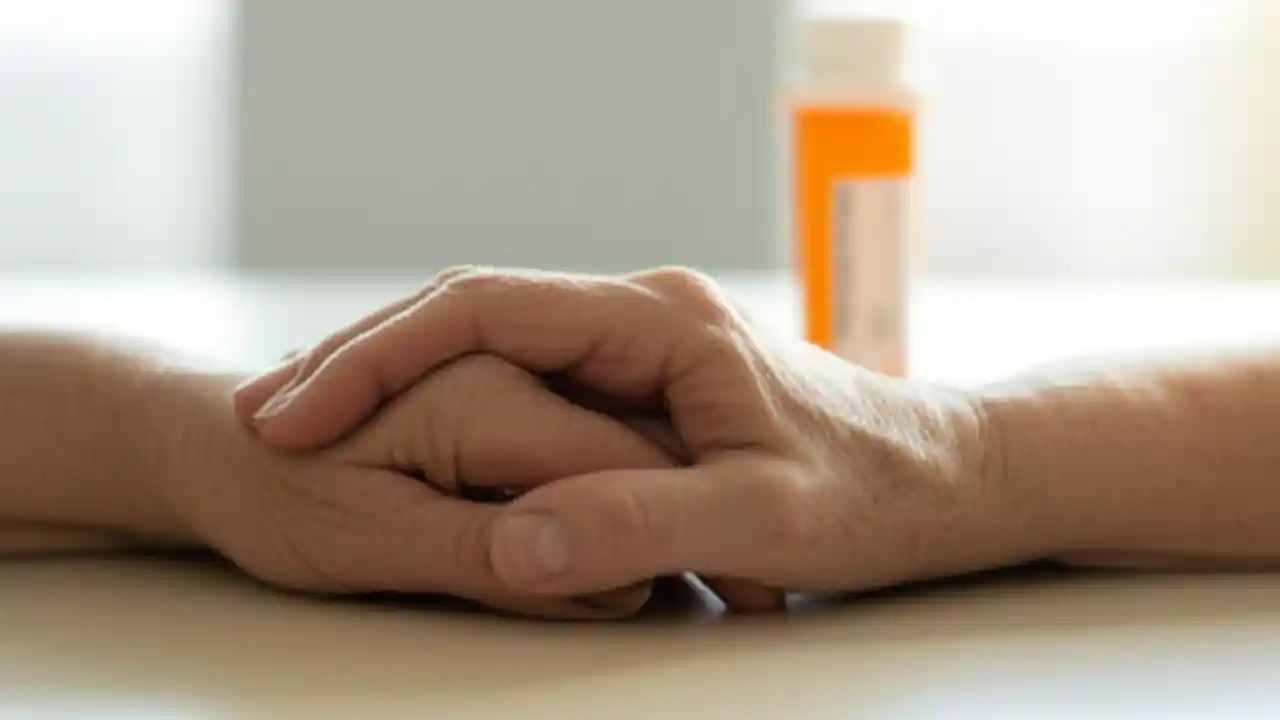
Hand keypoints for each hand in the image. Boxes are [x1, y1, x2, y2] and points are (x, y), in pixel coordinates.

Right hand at [234, 267, 1041, 607]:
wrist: (948, 479)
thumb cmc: (874, 493)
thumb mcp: (764, 522)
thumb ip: (639, 524)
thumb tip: (511, 546)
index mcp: (658, 320)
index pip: (481, 307)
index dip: (378, 355)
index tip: (299, 411)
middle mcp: (641, 315)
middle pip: (468, 314)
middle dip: (363, 361)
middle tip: (270, 417)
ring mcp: (642, 348)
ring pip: (489, 346)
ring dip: (397, 382)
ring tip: (308, 426)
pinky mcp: (649, 387)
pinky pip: (526, 384)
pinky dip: (452, 407)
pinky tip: (403, 439)